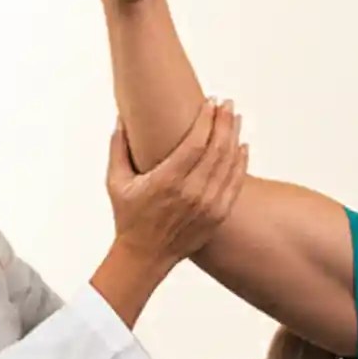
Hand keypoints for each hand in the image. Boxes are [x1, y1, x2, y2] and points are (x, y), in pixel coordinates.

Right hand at [105, 98, 246, 265]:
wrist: (144, 256)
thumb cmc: (129, 218)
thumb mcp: (116, 182)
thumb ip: (118, 147)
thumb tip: (121, 118)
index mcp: (166, 182)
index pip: (196, 142)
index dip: (207, 119)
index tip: (210, 102)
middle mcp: (191, 193)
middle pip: (217, 149)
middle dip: (224, 122)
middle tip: (226, 104)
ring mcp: (208, 206)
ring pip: (229, 164)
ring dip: (234, 137)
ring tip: (235, 119)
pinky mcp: (217, 215)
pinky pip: (236, 183)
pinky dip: (241, 162)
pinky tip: (242, 147)